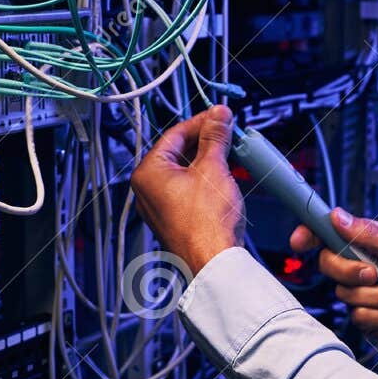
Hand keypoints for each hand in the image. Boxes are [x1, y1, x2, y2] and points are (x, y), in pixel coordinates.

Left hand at [130, 105, 245, 277]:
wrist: (214, 263)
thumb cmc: (205, 224)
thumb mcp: (213, 168)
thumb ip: (215, 137)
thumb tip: (217, 116)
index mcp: (147, 173)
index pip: (174, 134)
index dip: (201, 122)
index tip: (220, 117)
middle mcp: (148, 191)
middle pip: (178, 152)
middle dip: (205, 142)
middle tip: (227, 133)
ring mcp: (161, 208)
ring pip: (185, 172)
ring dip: (208, 160)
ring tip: (230, 154)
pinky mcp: (176, 220)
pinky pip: (189, 190)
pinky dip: (206, 180)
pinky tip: (224, 177)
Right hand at [290, 210, 377, 358]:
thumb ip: (369, 233)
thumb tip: (336, 215)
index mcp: (367, 244)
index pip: (329, 235)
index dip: (310, 235)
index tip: (299, 241)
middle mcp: (360, 266)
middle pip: (329, 265)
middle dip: (351, 271)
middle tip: (374, 273)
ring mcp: (361, 293)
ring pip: (345, 295)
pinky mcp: (366, 318)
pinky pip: (359, 317)